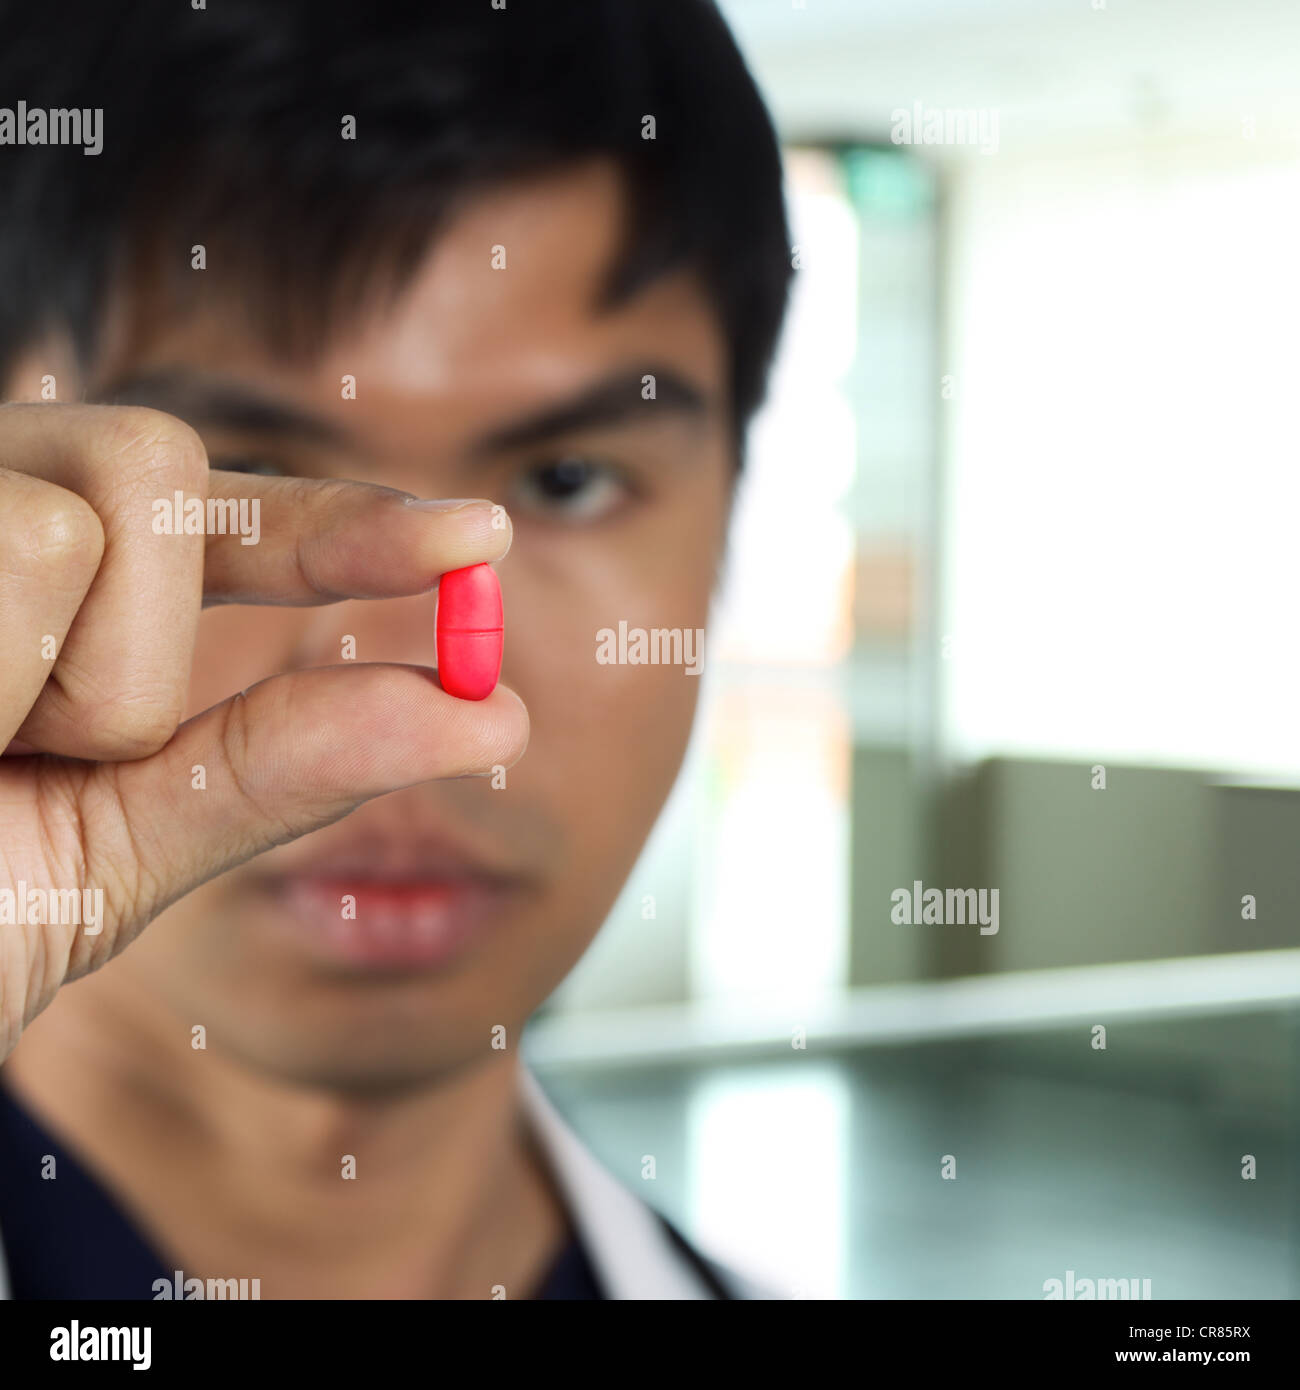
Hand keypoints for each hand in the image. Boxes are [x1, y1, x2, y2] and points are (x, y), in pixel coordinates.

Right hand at [0, 403, 526, 1062]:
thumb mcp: (122, 852)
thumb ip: (288, 768)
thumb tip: (490, 715)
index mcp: (66, 591)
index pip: (238, 527)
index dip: (356, 527)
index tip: (481, 539)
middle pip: (161, 461)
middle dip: (128, 642)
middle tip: (15, 745)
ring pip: (81, 509)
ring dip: (37, 675)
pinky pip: (17, 537)